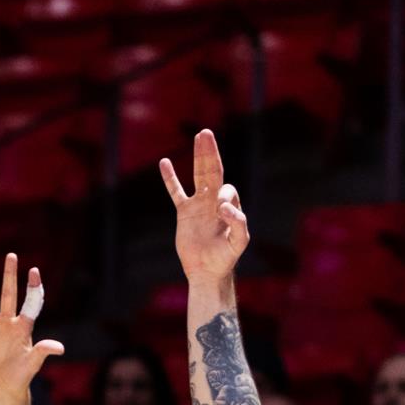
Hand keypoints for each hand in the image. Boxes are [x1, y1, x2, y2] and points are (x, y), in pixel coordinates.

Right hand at [0, 254, 63, 401]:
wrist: (5, 389)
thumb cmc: (22, 376)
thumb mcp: (33, 364)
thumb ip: (43, 352)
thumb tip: (60, 348)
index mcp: (22, 327)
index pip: (29, 303)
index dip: (32, 287)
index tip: (34, 270)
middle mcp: (7, 324)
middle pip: (7, 293)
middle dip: (9, 274)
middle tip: (12, 255)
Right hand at [160, 129, 249, 283]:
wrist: (207, 270)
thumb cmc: (225, 257)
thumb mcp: (239, 241)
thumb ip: (238, 222)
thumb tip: (223, 207)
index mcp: (229, 205)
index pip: (226, 189)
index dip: (223, 195)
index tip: (220, 212)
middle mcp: (214, 200)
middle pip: (213, 170)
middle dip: (210, 152)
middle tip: (206, 134)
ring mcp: (198, 204)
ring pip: (198, 174)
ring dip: (199, 156)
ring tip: (199, 136)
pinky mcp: (184, 212)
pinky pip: (176, 191)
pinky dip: (170, 178)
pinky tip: (165, 163)